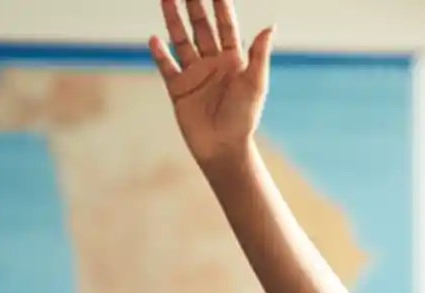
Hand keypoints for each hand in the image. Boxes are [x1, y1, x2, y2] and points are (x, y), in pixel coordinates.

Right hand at [149, 0, 272, 165]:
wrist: (224, 146)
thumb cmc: (244, 117)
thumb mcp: (256, 83)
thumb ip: (259, 54)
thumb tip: (270, 26)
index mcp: (234, 61)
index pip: (226, 26)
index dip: (220, 6)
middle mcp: (213, 63)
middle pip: (201, 27)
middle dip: (194, 6)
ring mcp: (194, 74)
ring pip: (181, 40)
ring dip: (173, 20)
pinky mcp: (178, 88)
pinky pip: (166, 66)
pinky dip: (159, 53)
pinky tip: (154, 38)